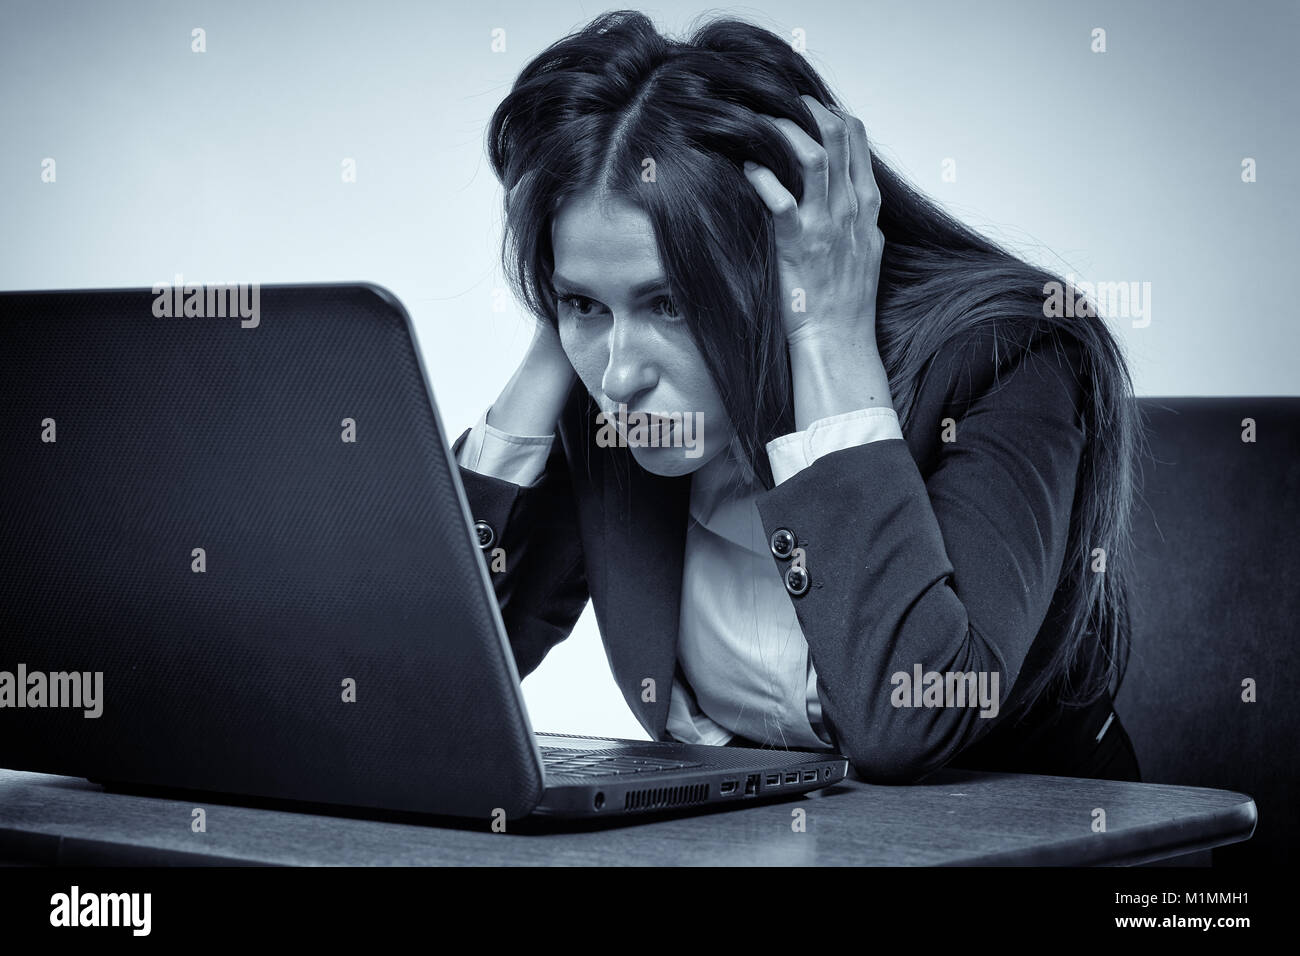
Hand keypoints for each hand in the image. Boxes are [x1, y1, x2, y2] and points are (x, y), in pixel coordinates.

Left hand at [742, 94, 884, 354]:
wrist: (839, 340)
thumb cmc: (843, 299)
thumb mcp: (864, 247)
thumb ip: (855, 213)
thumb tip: (839, 187)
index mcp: (865, 205)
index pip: (856, 136)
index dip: (827, 110)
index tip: (801, 103)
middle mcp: (850, 208)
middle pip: (837, 134)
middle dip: (804, 109)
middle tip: (773, 103)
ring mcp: (826, 226)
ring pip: (814, 157)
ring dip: (783, 133)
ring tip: (757, 125)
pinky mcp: (799, 246)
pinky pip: (781, 201)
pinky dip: (762, 178)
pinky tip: (747, 169)